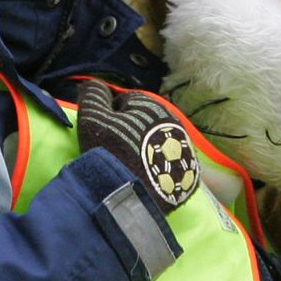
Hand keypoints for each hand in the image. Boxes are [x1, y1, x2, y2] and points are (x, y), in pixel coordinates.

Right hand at [74, 81, 198, 211]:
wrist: (137, 196)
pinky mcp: (188, 172)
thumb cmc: (112, 152)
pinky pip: (166, 163)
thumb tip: (93, 84)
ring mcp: (183, 148)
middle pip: (143, 121)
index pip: (124, 101)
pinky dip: (155, 167)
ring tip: (129, 167)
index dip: (109, 115)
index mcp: (151, 105)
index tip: (102, 134)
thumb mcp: (94, 119)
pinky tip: (144, 179)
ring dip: (144, 149)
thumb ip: (92, 96)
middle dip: (129, 131)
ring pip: (155, 142)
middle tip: (114, 151)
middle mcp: (173, 121)